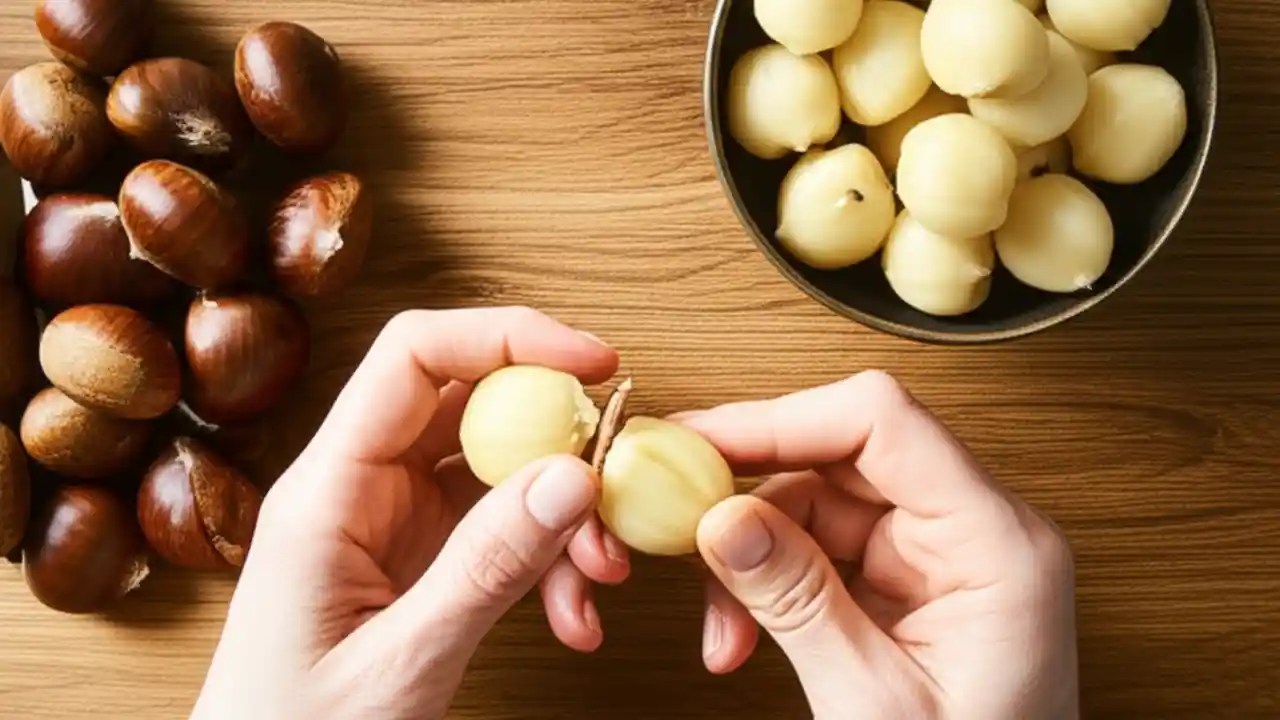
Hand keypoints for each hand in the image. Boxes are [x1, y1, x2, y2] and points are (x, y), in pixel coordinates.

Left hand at [192, 307, 630, 719]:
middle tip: (615, 480)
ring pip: (498, 467)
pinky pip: (501, 524)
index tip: (590, 361)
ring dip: (563, 509)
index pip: (413, 358)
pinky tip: (572, 609)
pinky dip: (548, 556)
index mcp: (327, 491)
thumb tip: (571, 476)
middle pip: (470, 404)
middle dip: (556, 435)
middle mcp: (359, 488)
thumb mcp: (399, 662)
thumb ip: (485, 567)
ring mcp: (391, 520)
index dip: (505, 338)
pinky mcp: (418, 557)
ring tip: (599, 572)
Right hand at [681, 371, 1078, 719]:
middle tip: (678, 516)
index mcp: (997, 545)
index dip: (783, 420)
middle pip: (839, 457)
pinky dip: (768, 583)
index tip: (703, 444)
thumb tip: (722, 517)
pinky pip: (819, 549)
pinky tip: (741, 630)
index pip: (884, 424)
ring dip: (749, 553)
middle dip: (750, 493)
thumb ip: (796, 602)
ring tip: (720, 624)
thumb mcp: (873, 703)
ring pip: (815, 503)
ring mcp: (939, 556)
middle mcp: (972, 532)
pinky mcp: (908, 582)